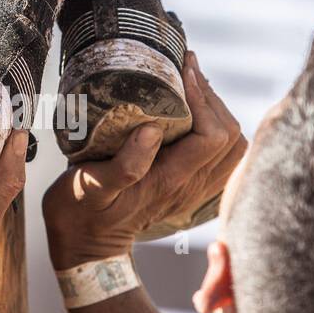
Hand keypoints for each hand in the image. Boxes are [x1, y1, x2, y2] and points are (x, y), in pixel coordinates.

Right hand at [43, 52, 245, 268]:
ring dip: (217, 111)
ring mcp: (192, 189)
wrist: (84, 243)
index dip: (202, 98)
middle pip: (230, 137)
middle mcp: (189, 185)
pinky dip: (216, 128)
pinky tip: (192, 112)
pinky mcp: (188, 187)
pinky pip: (222, 157)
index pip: (212, 136)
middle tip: (186, 68)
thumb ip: (124, 165)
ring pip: (233, 147)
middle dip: (212, 97)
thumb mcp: (90, 187)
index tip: (181, 72)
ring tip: (190, 86)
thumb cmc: (80, 211)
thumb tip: (152, 130)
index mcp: (170, 180)